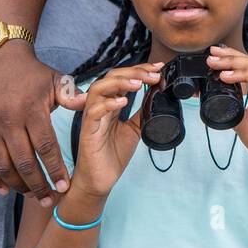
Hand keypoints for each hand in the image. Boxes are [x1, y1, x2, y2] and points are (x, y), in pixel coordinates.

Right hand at [0, 47, 86, 204]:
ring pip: (3, 166)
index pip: (46, 148)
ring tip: (31, 196)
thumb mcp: (56, 80)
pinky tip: (4, 190)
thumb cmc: (33, 74)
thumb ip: (72, 95)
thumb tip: (89, 104)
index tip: (64, 187)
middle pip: (24, 163)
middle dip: (38, 186)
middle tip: (49, 201)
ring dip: (17, 185)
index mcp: (31, 110)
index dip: (55, 170)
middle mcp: (8, 121)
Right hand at [73, 61, 163, 198]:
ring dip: (120, 82)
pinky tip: (123, 102)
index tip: (159, 68)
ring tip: (139, 83)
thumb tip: (158, 93)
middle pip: (111, 77)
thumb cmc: (112, 154)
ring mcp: (92, 117)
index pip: (122, 78)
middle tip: (154, 75)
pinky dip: (108, 104)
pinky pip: (93, 112)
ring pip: (99, 89)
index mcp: (110, 104)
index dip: (140, 70)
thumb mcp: (135, 129)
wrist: (100, 180)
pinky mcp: (88, 131)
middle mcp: (99, 106)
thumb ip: (143, 111)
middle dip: (134, 72)